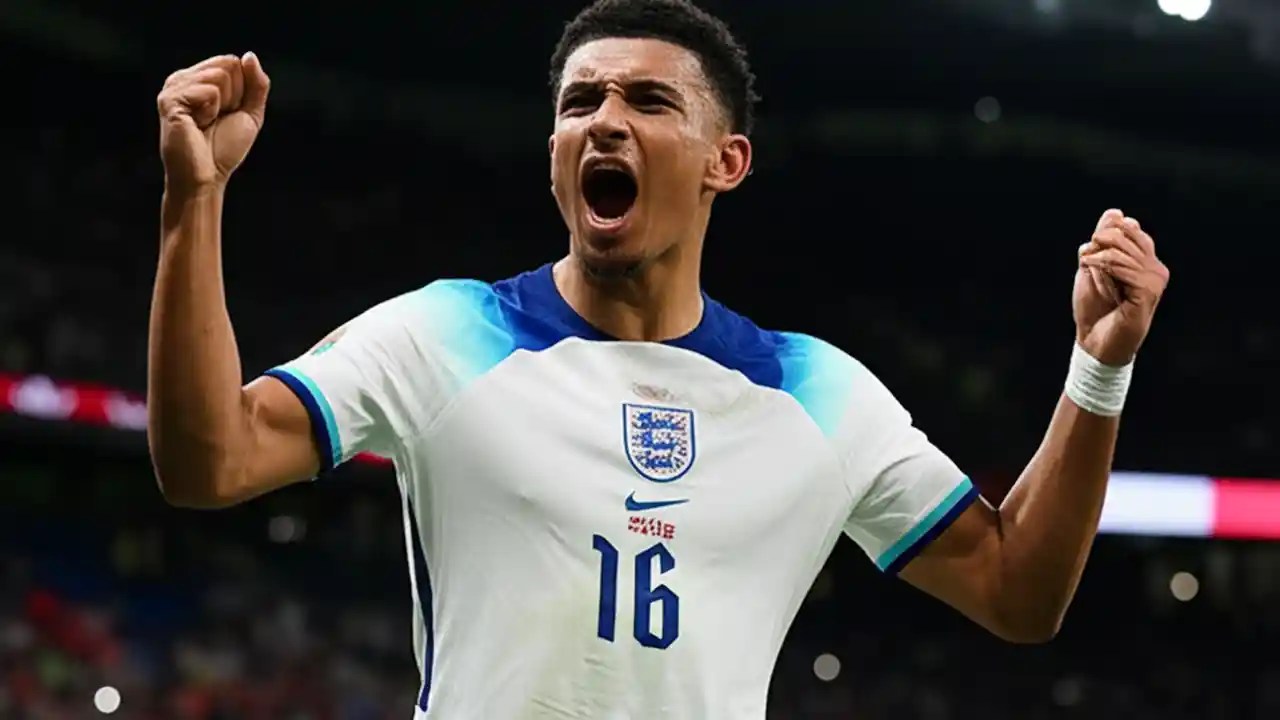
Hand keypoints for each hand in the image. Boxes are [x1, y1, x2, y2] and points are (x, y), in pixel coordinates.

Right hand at [157, 53, 270, 193]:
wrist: (206, 177)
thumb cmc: (223, 149)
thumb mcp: (250, 113)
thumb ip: (257, 84)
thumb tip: (249, 55)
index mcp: (198, 78)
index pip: (234, 62)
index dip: (241, 91)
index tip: (227, 114)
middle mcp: (183, 78)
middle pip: (228, 65)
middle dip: (234, 97)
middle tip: (216, 120)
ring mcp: (174, 86)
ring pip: (220, 76)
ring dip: (222, 105)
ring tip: (205, 122)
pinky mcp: (170, 99)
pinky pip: (209, 91)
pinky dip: (211, 111)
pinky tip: (196, 124)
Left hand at [1074, 209, 1169, 365]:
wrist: (1095, 341)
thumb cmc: (1094, 308)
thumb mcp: (1094, 268)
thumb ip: (1103, 241)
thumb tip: (1115, 212)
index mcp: (1146, 261)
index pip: (1130, 228)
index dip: (1106, 232)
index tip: (1090, 252)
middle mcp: (1155, 268)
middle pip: (1127, 233)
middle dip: (1101, 241)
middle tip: (1087, 258)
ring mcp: (1155, 280)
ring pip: (1122, 249)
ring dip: (1098, 257)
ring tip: (1088, 268)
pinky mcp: (1148, 292)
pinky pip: (1124, 267)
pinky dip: (1102, 267)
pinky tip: (1092, 273)